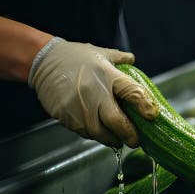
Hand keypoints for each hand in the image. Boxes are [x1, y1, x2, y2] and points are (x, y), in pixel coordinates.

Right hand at [29, 39, 157, 147]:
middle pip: (117, 122)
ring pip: (99, 133)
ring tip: (117, 139)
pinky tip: (98, 131)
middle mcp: (95, 93)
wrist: (42, 61)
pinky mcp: (66, 116)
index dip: (145, 105)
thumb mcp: (100, 53)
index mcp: (108, 75)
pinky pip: (84, 131)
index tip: (152, 115)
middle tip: (135, 140)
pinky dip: (94, 134)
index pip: (132, 92)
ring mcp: (79, 106)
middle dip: (128, 134)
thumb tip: (133, 60)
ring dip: (111, 138)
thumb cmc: (75, 57)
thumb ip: (119, 59)